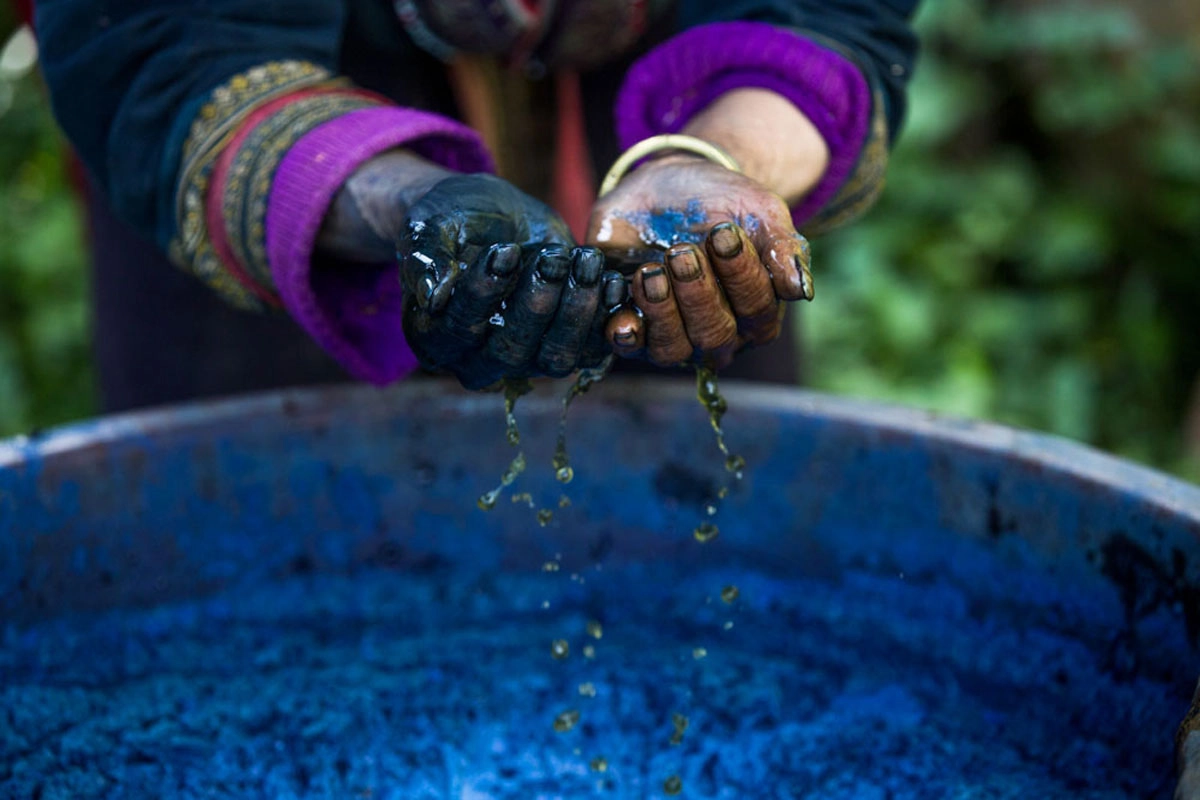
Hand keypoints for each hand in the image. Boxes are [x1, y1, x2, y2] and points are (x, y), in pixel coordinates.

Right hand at [398, 173, 624, 388]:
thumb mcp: (430, 225)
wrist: (492, 217)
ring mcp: (526, 359)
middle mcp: (479, 359)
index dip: (484, 294)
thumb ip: (427, 256)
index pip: (459, 330)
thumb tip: (432, 296)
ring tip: (585, 261)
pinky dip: (606, 317)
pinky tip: (612, 280)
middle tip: (552, 257)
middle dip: (536, 303)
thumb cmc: (453, 220)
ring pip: (555, 357)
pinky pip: (592, 348)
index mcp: (435, 338)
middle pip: (511, 351)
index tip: (505, 251)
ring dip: (577, 310)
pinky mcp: (566, 345)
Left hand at [588, 155, 811, 369]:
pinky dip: (626, 333)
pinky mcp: (633, 323)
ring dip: (662, 311)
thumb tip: (800, 290)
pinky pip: (629, 346)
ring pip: (672, 349)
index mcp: (756, 312)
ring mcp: (672, 332)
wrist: (670, 183)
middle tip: (683, 252)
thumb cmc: (724, 203)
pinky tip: (624, 316)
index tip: (723, 234)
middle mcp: (717, 332)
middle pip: (714, 337)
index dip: (741, 276)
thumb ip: (784, 248)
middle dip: (698, 294)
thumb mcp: (761, 213)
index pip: (757, 313)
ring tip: (652, 271)